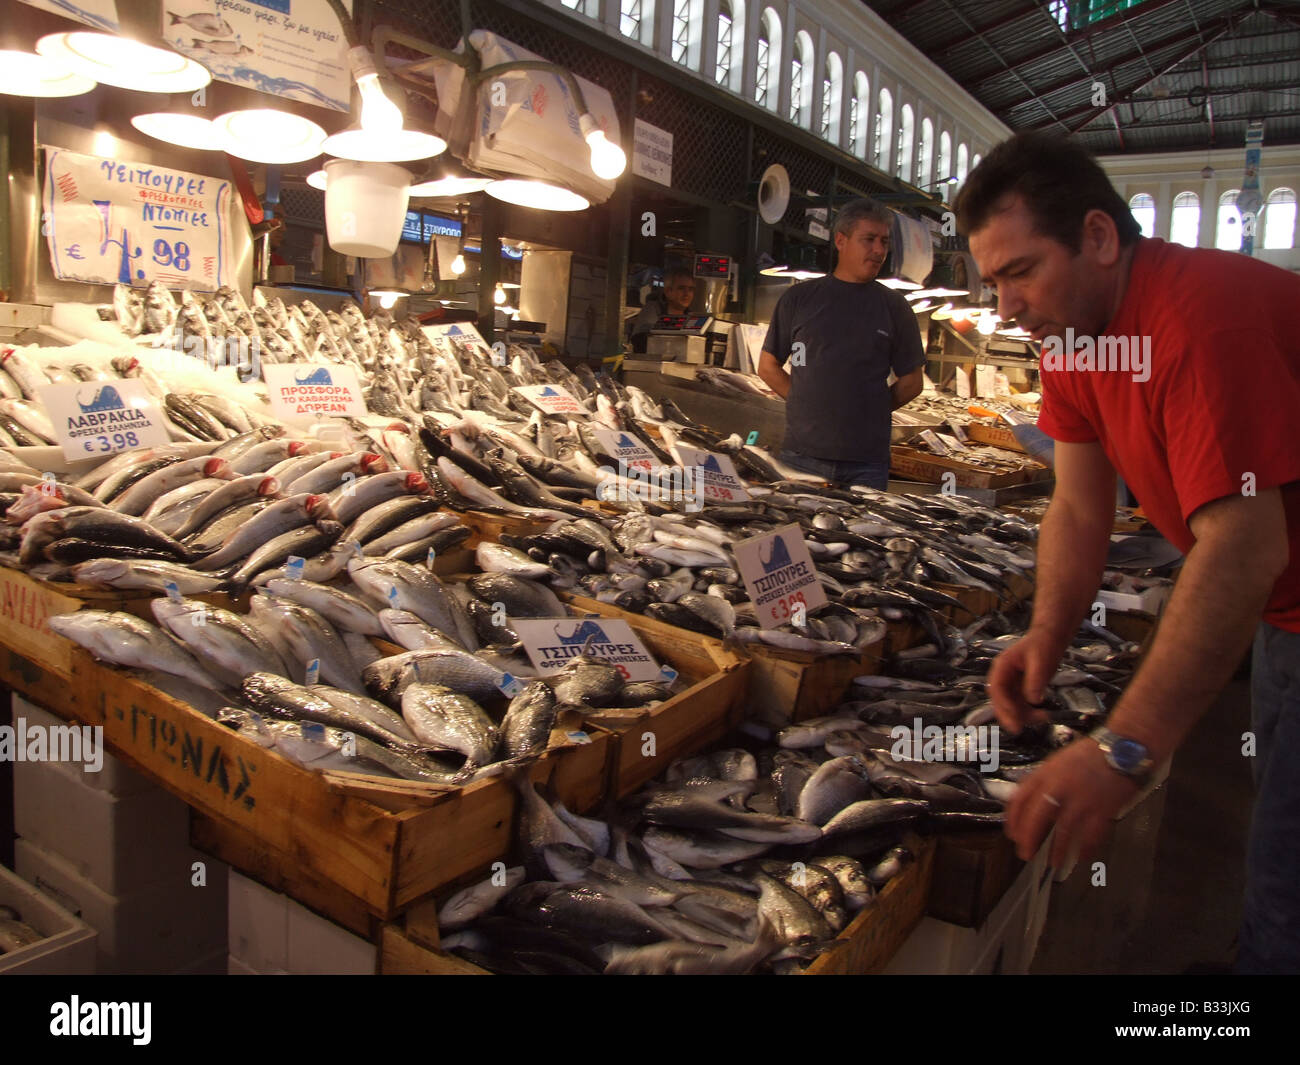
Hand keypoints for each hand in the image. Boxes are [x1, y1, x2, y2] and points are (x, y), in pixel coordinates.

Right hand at [986, 629, 1062, 733]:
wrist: (1050, 637)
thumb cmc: (1044, 645)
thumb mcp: (1041, 661)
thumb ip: (1035, 681)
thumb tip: (1033, 701)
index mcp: (1002, 667)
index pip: (996, 689)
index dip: (1003, 705)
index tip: (1014, 717)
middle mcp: (1003, 676)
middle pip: (1000, 700)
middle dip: (1009, 716)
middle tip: (1019, 729)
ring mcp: (1011, 683)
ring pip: (1010, 705)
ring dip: (1023, 715)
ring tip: (1042, 719)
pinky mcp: (1020, 688)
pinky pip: (1021, 704)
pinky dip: (1030, 712)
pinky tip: (1043, 715)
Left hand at [1004, 738, 1139, 869]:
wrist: (1122, 747)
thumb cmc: (1090, 754)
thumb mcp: (1058, 761)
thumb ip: (1044, 781)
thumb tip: (1031, 804)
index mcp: (1045, 773)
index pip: (1020, 799)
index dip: (1013, 820)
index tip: (1012, 834)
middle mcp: (1059, 787)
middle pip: (1036, 818)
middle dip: (1028, 839)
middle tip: (1025, 853)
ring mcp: (1082, 799)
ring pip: (1063, 831)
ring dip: (1057, 850)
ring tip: (1054, 863)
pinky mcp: (1103, 809)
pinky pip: (1091, 836)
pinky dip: (1085, 849)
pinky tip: (1081, 857)